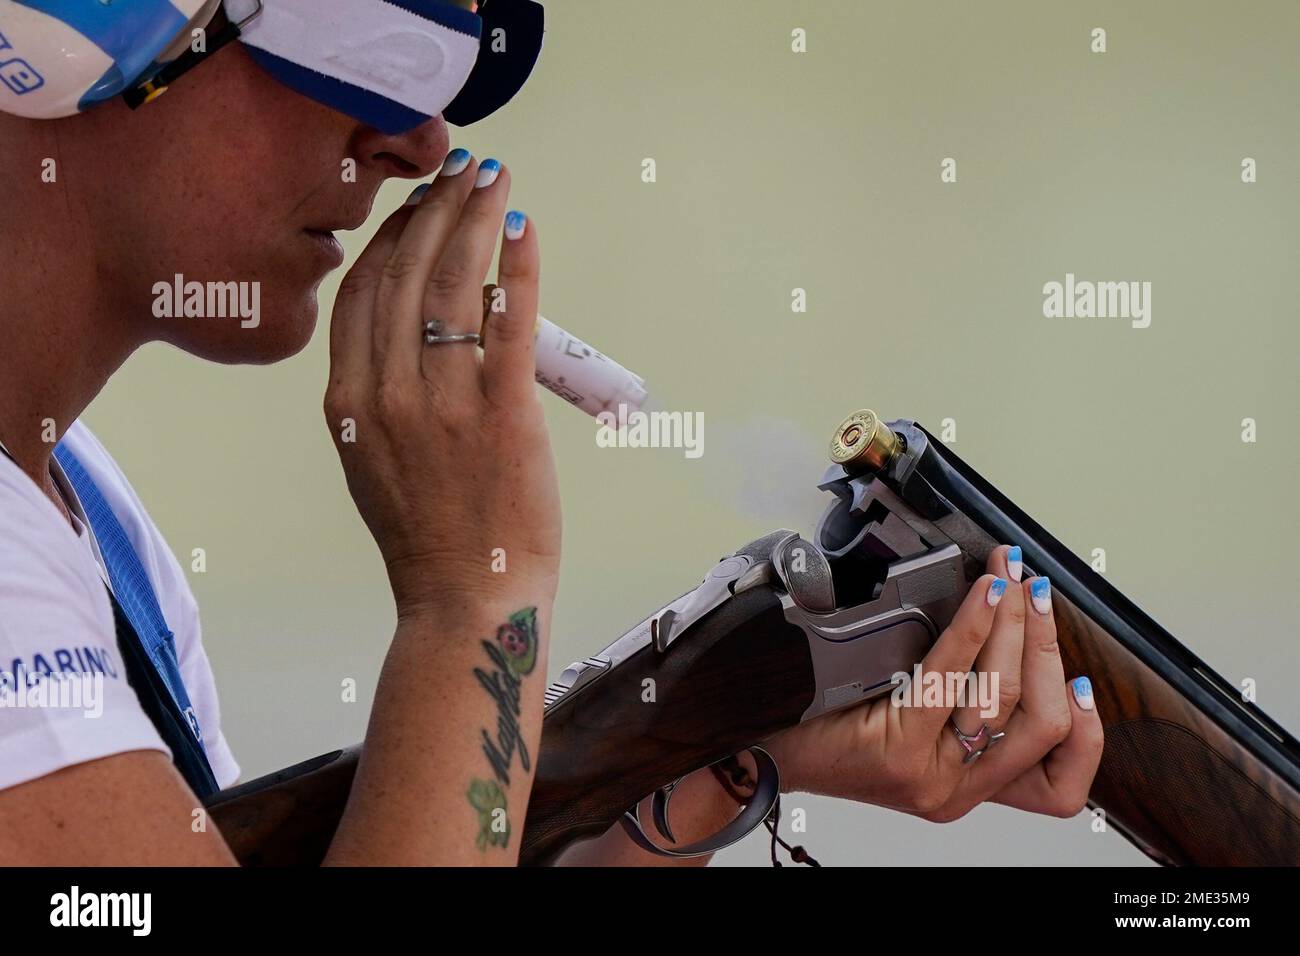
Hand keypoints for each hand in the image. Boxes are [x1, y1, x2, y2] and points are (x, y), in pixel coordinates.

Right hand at [325, 155, 560, 618]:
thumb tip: (407, 342)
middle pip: (405, 273)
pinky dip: (518, 269)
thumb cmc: (428, 540)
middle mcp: (385, 393)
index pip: (362, 293)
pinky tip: (525, 231)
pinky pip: (507, 324)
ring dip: (474, 221)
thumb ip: (376, 400)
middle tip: (461, 171)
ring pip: (453, 285)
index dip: (390, 237)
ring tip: (493, 182)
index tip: (416, 206)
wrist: (463, 603)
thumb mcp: (370, 463)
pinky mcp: (499, 414)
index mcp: (347, 402)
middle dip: (434, 210)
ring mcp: (441, 403)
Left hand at [763, 545, 1103, 821]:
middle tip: (1038, 591)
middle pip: (1044, 723)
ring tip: (1012, 580)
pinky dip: (975, 625)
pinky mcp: (901, 749)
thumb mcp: (913, 717)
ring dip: (1015, 625)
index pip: (1062, 787)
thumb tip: (1012, 622)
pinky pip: (952, 676)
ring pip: (1004, 697)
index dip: (1087, 732)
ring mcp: (931, 774)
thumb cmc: (834, 719)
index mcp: (971, 787)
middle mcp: (958, 790)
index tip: (1083, 679)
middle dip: (1047, 645)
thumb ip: (963, 694)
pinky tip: (983, 594)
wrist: (765, 740)